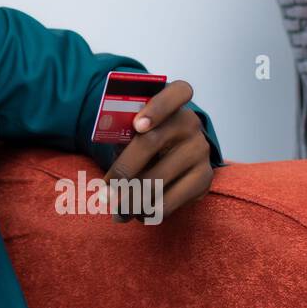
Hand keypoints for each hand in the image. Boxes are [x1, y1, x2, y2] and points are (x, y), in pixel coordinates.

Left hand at [102, 79, 213, 223]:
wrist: (175, 150)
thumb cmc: (146, 133)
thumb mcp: (135, 123)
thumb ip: (123, 125)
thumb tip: (102, 138)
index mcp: (175, 101)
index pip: (177, 92)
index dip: (157, 108)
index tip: (137, 126)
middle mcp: (190, 124)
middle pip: (151, 143)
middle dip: (123, 171)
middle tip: (104, 193)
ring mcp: (200, 151)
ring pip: (158, 179)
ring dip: (132, 200)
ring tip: (116, 212)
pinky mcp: (204, 178)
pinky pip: (172, 199)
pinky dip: (150, 211)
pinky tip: (137, 215)